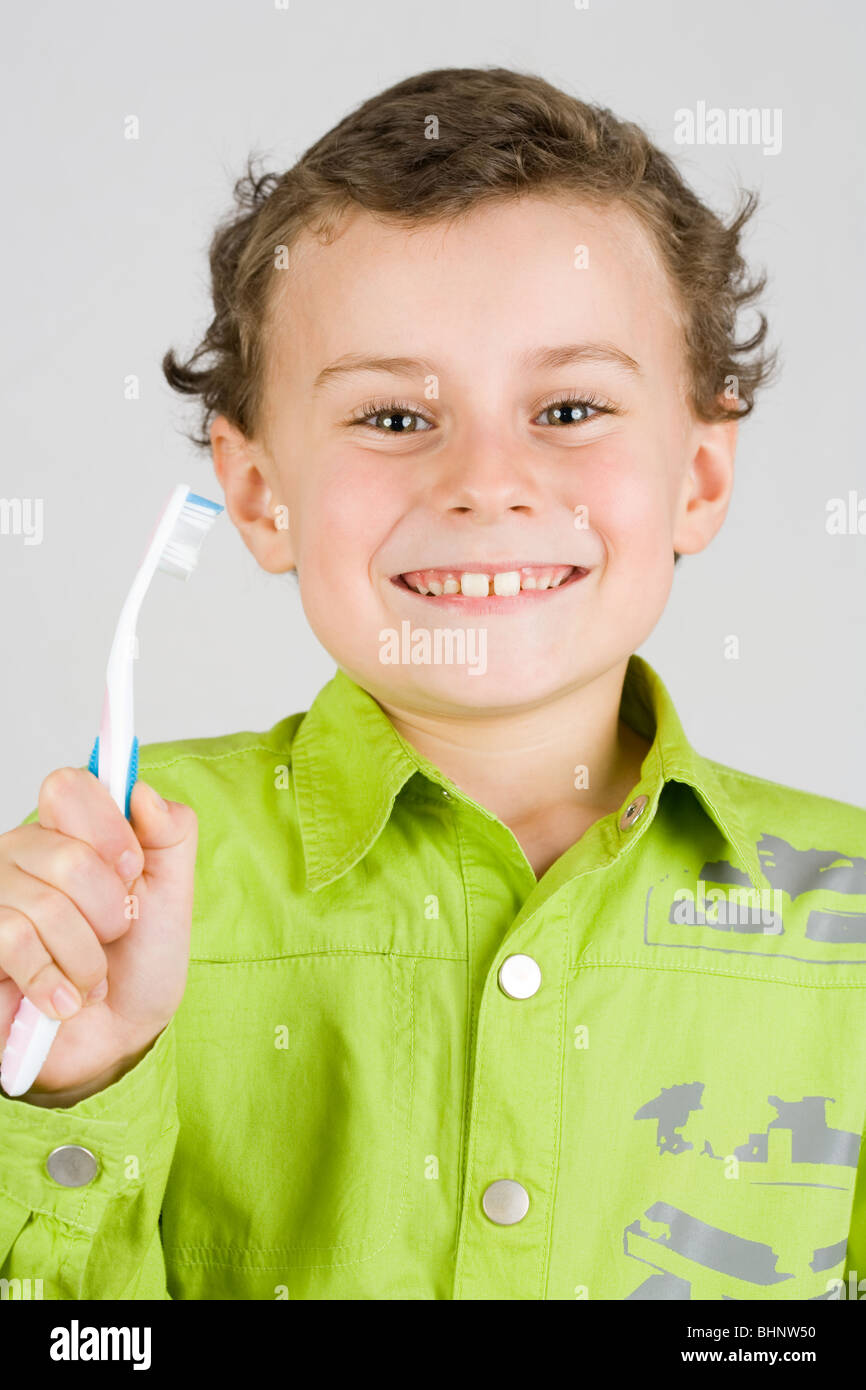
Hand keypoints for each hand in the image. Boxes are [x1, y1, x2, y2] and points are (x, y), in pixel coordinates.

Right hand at [0, 767, 196, 1098]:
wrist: (116, 1036)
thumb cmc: (138, 961)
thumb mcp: (172, 894)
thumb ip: (171, 835)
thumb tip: (142, 792)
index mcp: (66, 831)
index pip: (68, 787)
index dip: (109, 830)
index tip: (131, 871)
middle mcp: (19, 856)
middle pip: (68, 857)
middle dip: (111, 913)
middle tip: (113, 936)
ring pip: (44, 908)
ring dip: (86, 959)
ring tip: (90, 977)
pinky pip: (13, 941)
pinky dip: (54, 981)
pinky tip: (63, 1000)